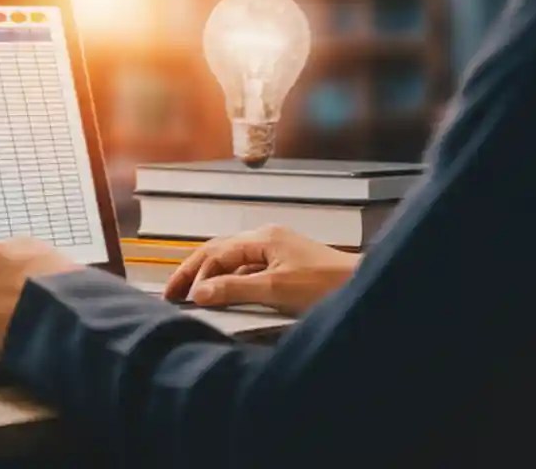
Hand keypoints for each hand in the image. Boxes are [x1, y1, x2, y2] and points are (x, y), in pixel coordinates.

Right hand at [164, 225, 359, 315]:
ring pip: (234, 261)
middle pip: (220, 251)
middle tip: (172, 292)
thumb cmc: (327, 284)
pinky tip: (226, 297)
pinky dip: (231, 283)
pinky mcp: (286, 267)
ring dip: (212, 277)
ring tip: (193, 296)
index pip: (215, 252)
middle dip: (195, 271)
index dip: (194, 274)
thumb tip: (200, 292)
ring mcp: (277, 252)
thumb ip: (234, 288)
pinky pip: (249, 271)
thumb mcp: (275, 289)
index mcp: (263, 237)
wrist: (363, 287)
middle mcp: (267, 239)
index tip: (178, 296)